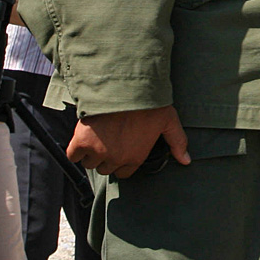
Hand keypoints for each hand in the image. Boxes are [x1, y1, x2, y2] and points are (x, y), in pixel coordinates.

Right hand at [67, 105, 189, 178]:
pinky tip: (81, 139)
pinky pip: (73, 156)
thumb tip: (187, 161)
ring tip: (96, 137)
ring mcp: (98, 151)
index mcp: (135, 157)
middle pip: (105, 169)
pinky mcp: (81, 142)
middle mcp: (116, 158)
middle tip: (107, 140)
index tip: (119, 149)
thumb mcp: (168, 121)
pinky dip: (75, 150)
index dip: (120, 161)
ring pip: (89, 163)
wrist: (123, 87)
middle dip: (105, 157)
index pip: (123, 173)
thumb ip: (177, 142)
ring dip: (90, 153)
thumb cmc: (148, 102)